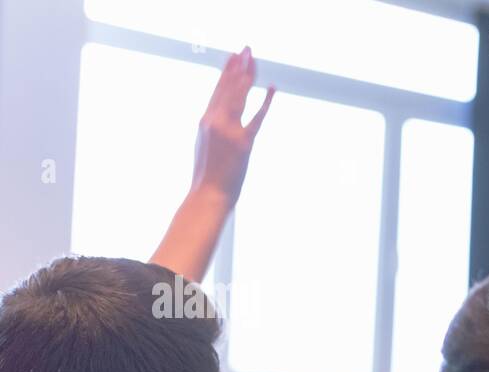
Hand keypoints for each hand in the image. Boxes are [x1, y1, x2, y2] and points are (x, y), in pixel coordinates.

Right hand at [191, 46, 274, 206]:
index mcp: (205, 120)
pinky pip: (256, 117)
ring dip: (247, 75)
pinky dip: (265, 102)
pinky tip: (271, 87)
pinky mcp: (243, 142)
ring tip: (253, 58)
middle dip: (237, 66)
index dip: (227, 71)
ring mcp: (228, 130)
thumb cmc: (207, 175)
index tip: (233, 56)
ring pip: (238, 96)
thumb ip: (213, 129)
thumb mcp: (205, 145)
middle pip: (228, 87)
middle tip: (246, 49)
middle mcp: (214, 120)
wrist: (208, 194)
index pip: (218, 90)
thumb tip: (219, 120)